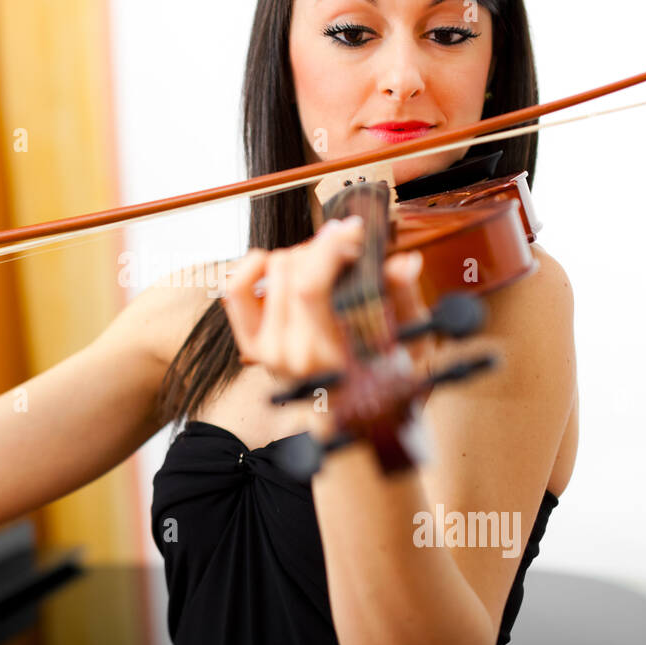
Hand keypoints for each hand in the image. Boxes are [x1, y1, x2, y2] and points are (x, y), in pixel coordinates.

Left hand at [221, 216, 433, 386]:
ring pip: (273, 270)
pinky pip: (236, 290)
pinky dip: (253, 266)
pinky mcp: (251, 345)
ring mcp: (267, 350)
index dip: (330, 248)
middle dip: (322, 247)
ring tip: (323, 264)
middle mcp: (291, 354)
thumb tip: (404, 263)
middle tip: (346, 249)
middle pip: (293, 270)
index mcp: (329, 357)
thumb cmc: (384, 375)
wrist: (353, 414)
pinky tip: (277, 265)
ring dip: (299, 254)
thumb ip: (403, 300)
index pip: (311, 287)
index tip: (353, 230)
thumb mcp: (408, 341)